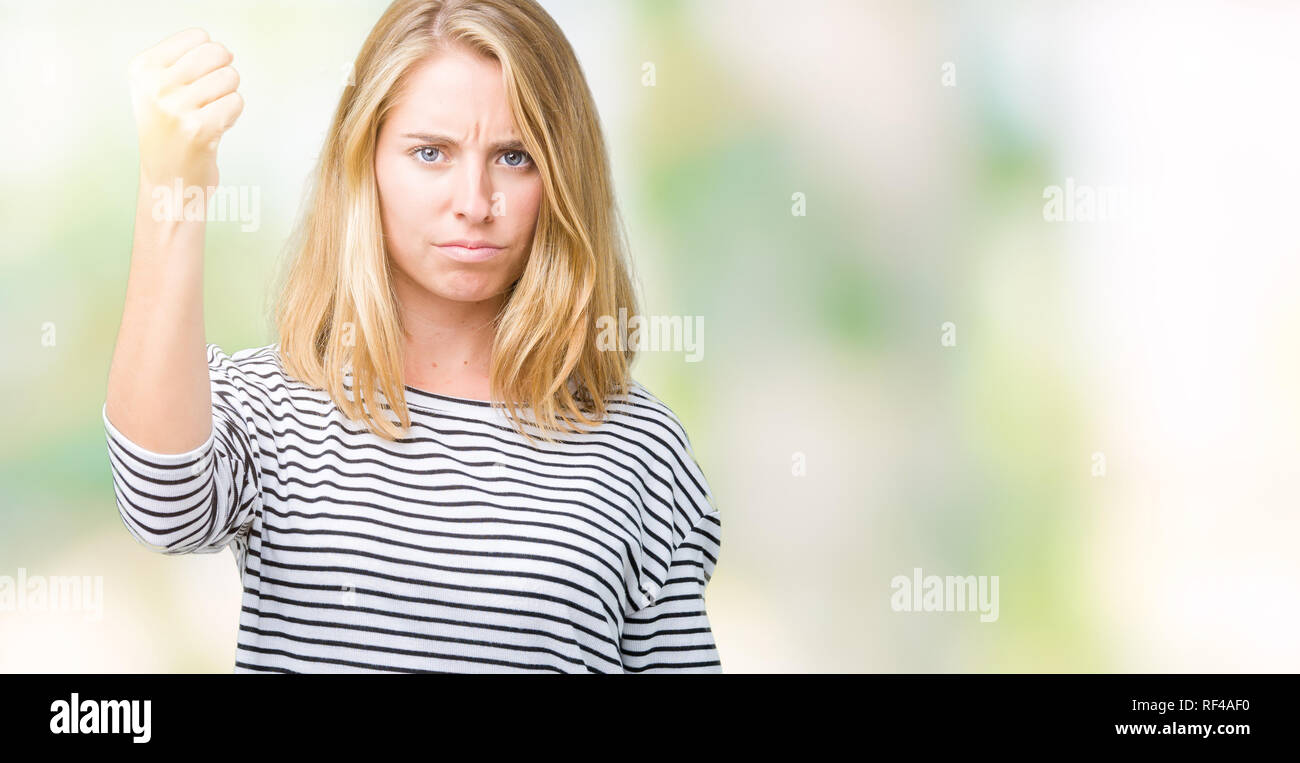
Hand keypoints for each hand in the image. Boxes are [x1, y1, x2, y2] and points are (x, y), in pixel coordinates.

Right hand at [128, 28, 243, 190]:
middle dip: (223, 73)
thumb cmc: (170, 134)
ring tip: (208, 115)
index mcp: (142, 69)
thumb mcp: (158, 89)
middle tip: (209, 97)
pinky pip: (236, 102)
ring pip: (230, 77)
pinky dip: (232, 116)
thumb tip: (224, 50)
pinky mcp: (199, 128)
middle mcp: (155, 86)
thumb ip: (185, 61)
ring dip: (227, 97)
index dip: (208, 58)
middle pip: (216, 53)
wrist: (169, 182)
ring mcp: (176, 107)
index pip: (198, 37)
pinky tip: (214, 129)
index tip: (195, 81)